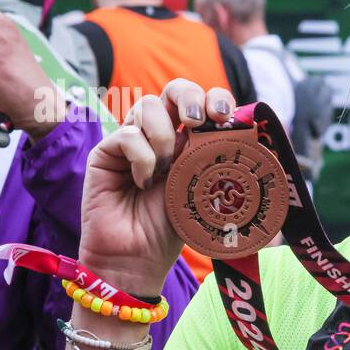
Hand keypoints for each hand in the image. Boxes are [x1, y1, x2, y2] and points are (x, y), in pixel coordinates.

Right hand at [78, 79, 236, 293]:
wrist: (138, 260)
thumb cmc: (173, 229)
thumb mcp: (204, 191)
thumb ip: (216, 160)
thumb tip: (244, 130)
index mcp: (189, 142)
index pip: (203, 102)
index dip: (214, 98)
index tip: (223, 116)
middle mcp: (161, 135)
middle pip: (175, 89)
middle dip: (189, 97)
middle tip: (197, 122)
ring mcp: (132, 141)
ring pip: (148, 105)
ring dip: (164, 136)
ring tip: (166, 170)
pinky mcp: (106, 153)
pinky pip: (127, 135)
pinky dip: (142, 158)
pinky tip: (143, 183)